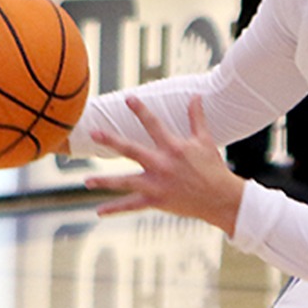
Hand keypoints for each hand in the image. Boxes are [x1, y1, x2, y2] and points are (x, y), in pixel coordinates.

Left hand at [85, 96, 244, 234]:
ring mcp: (157, 184)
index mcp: (173, 147)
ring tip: (87, 181)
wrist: (220, 198)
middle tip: (94, 133)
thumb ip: (197, 117)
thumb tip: (196, 95)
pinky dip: (115, 208)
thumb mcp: (205, 140)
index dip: (141, 110)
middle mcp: (162, 164)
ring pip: (125, 181)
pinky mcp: (157, 201)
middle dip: (111, 141)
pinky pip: (132, 205)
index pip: (153, 124)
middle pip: (131, 150)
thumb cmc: (213, 168)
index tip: (127, 99)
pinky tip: (99, 211)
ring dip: (105, 181)